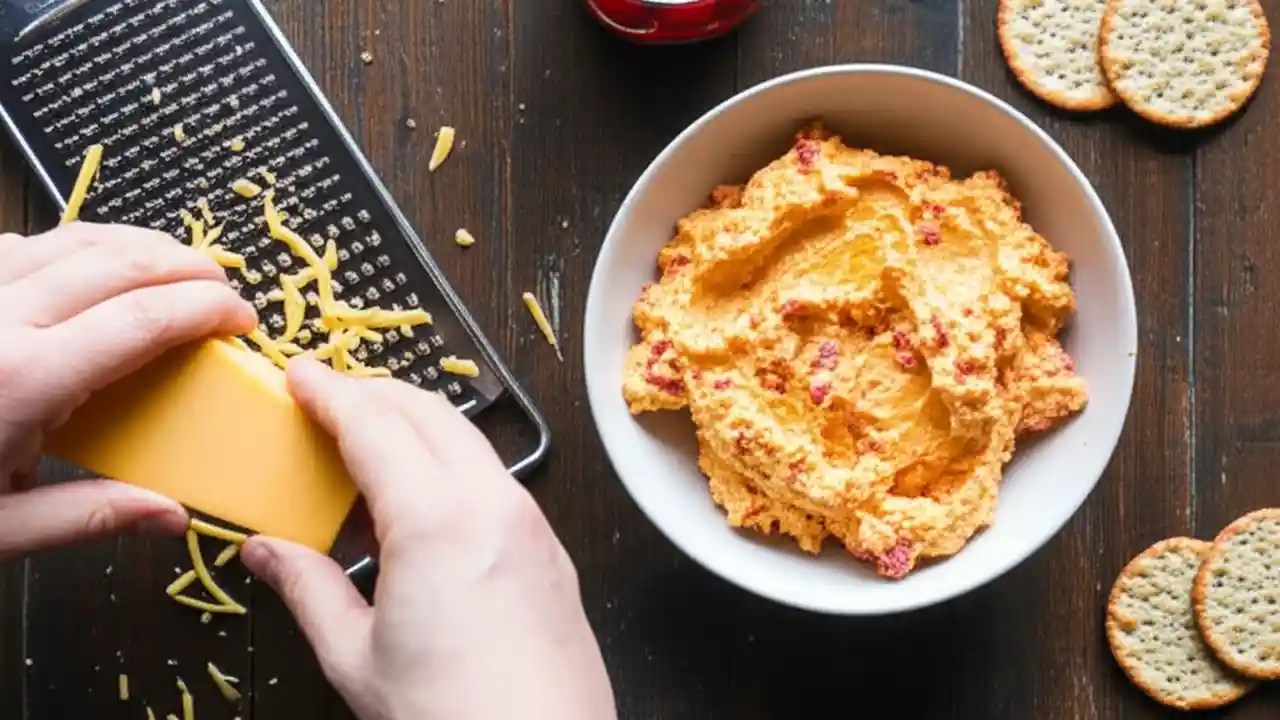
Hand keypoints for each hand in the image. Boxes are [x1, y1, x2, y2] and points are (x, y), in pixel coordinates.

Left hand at [0, 223, 256, 557]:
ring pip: (68, 238)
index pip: (141, 320)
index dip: (205, 310)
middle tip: (223, 285)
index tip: (241, 318)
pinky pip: (17, 245)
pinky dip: (71, 246)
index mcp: (20, 382)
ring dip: (134, 245)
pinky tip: (89, 267)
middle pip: (115, 262)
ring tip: (175, 264)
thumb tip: (172, 518)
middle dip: (184, 264)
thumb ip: (87, 518)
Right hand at [240, 360, 616, 719]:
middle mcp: (491, 502)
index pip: (372, 424)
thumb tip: (265, 551)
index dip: (330, 392)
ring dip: (416, 425)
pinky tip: (421, 503)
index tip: (300, 373)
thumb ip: (307, 590)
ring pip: (467, 439)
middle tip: (327, 400)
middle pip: (427, 412)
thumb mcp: (356, 658)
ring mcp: (530, 520)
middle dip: (373, 393)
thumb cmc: (455, 716)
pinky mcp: (551, 546)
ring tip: (368, 449)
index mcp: (435, 519)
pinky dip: (451, 463)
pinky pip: (494, 476)